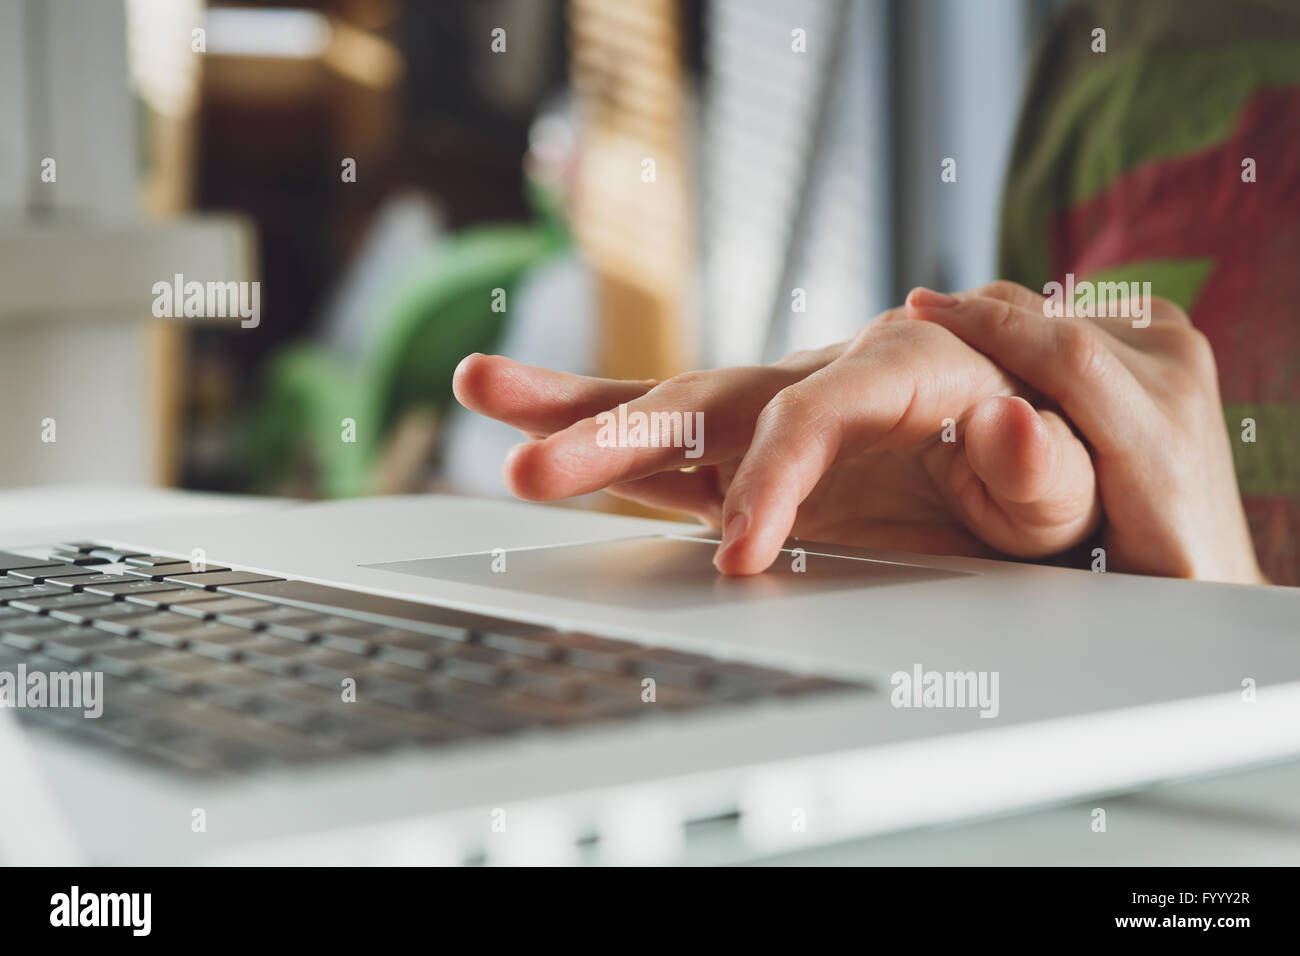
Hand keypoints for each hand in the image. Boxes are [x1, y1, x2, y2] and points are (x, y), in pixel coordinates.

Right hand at [452, 305, 1100, 573]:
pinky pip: (665, 447)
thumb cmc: (1059, 471)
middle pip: (712, 394)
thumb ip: (1042, 460)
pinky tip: (519, 429)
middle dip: (620, 431)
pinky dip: (595, 436)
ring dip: (573, 410)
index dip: (776, 480)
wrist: (1040, 465)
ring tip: (479, 388)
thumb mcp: (1074, 477)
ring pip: (665, 405)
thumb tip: (1000, 421)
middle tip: (534, 470)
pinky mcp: (750, 457)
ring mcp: (779, 417)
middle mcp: (825, 379)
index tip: (744, 558)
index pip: (820, 412)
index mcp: (907, 367)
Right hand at [906, 281, 1264, 583]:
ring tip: (942, 333)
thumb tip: (1000, 411)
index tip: (917, 314)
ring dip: (998, 318)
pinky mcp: (1165, 330)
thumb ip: (1037, 486)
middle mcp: (1180, 377)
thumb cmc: (1132, 574)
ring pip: (1062, 309)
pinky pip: (1077, 311)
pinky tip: (990, 342)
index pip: (1069, 356)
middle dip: (978, 315)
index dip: (989, 328)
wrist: (1207, 560)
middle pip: (1059, 323)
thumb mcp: (1078, 558)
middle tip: (908, 318)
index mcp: (1165, 442)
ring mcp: (1177, 346)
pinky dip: (1024, 322)